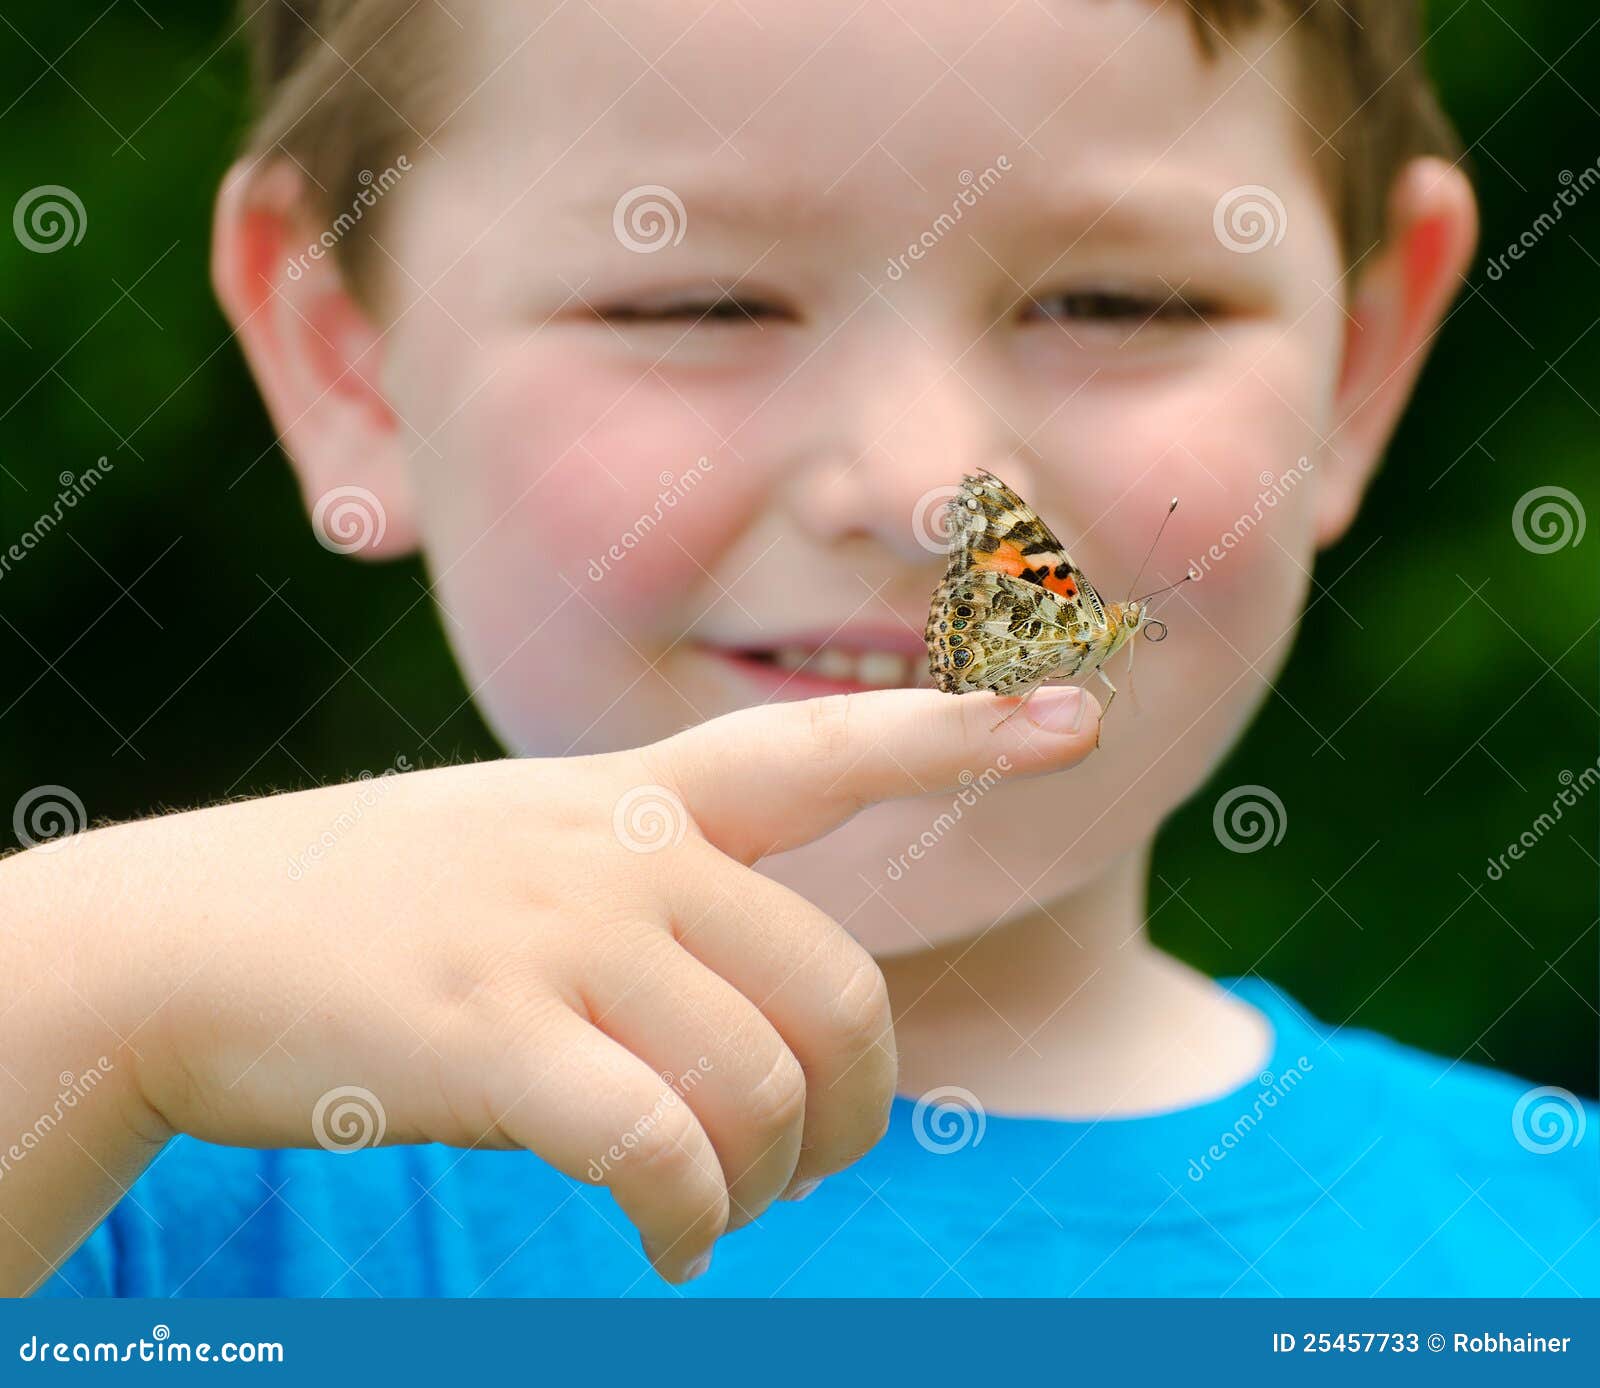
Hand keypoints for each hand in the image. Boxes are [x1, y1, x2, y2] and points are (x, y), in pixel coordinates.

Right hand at [0, 684, 1097, 1288]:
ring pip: (762, 1084)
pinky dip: (693, 1223)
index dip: (962, 732)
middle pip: (838, 991)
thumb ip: (650, 910)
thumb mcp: (521, 861)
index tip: (1083, 718)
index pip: (825, 746)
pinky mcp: (492, 1036)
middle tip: (808, 1168)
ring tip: (724, 1208)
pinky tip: (674, 1246)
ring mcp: (556, 936)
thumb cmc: (365, 910)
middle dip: (856, 1109)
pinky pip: (662, 1150)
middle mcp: (617, 849)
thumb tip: (768, 1036)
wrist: (174, 941)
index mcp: (633, 797)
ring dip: (772, 1180)